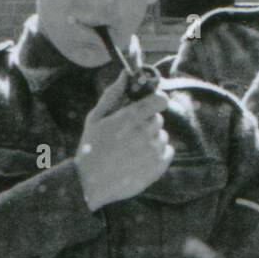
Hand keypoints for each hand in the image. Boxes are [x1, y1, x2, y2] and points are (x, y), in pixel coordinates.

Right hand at [75, 73, 172, 209]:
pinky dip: (159, 154)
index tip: (150, 105)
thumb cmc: (90, 148)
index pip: (159, 100)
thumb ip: (112, 95)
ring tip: (133, 150)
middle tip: (130, 134)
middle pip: (158, 119)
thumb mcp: (95, 118)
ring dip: (152, 140)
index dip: (156, 101)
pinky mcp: (158, 167)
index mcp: (129, 118)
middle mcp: (144, 132)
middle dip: (147, 123)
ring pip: (163, 136)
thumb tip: (125, 74)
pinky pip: (169, 151)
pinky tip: (141, 158)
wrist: (90, 183)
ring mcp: (153, 150)